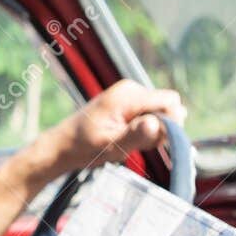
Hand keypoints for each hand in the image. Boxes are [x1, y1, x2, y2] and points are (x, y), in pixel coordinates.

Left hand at [39, 80, 187, 178]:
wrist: (64, 144)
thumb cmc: (83, 146)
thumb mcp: (110, 145)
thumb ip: (135, 135)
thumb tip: (156, 124)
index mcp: (128, 94)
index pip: (170, 101)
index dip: (169, 122)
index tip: (152, 140)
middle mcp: (131, 89)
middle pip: (168, 107)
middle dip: (161, 128)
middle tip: (137, 143)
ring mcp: (131, 96)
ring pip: (161, 113)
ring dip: (152, 131)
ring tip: (129, 141)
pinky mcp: (130, 105)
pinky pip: (151, 116)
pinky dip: (145, 130)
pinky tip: (128, 137)